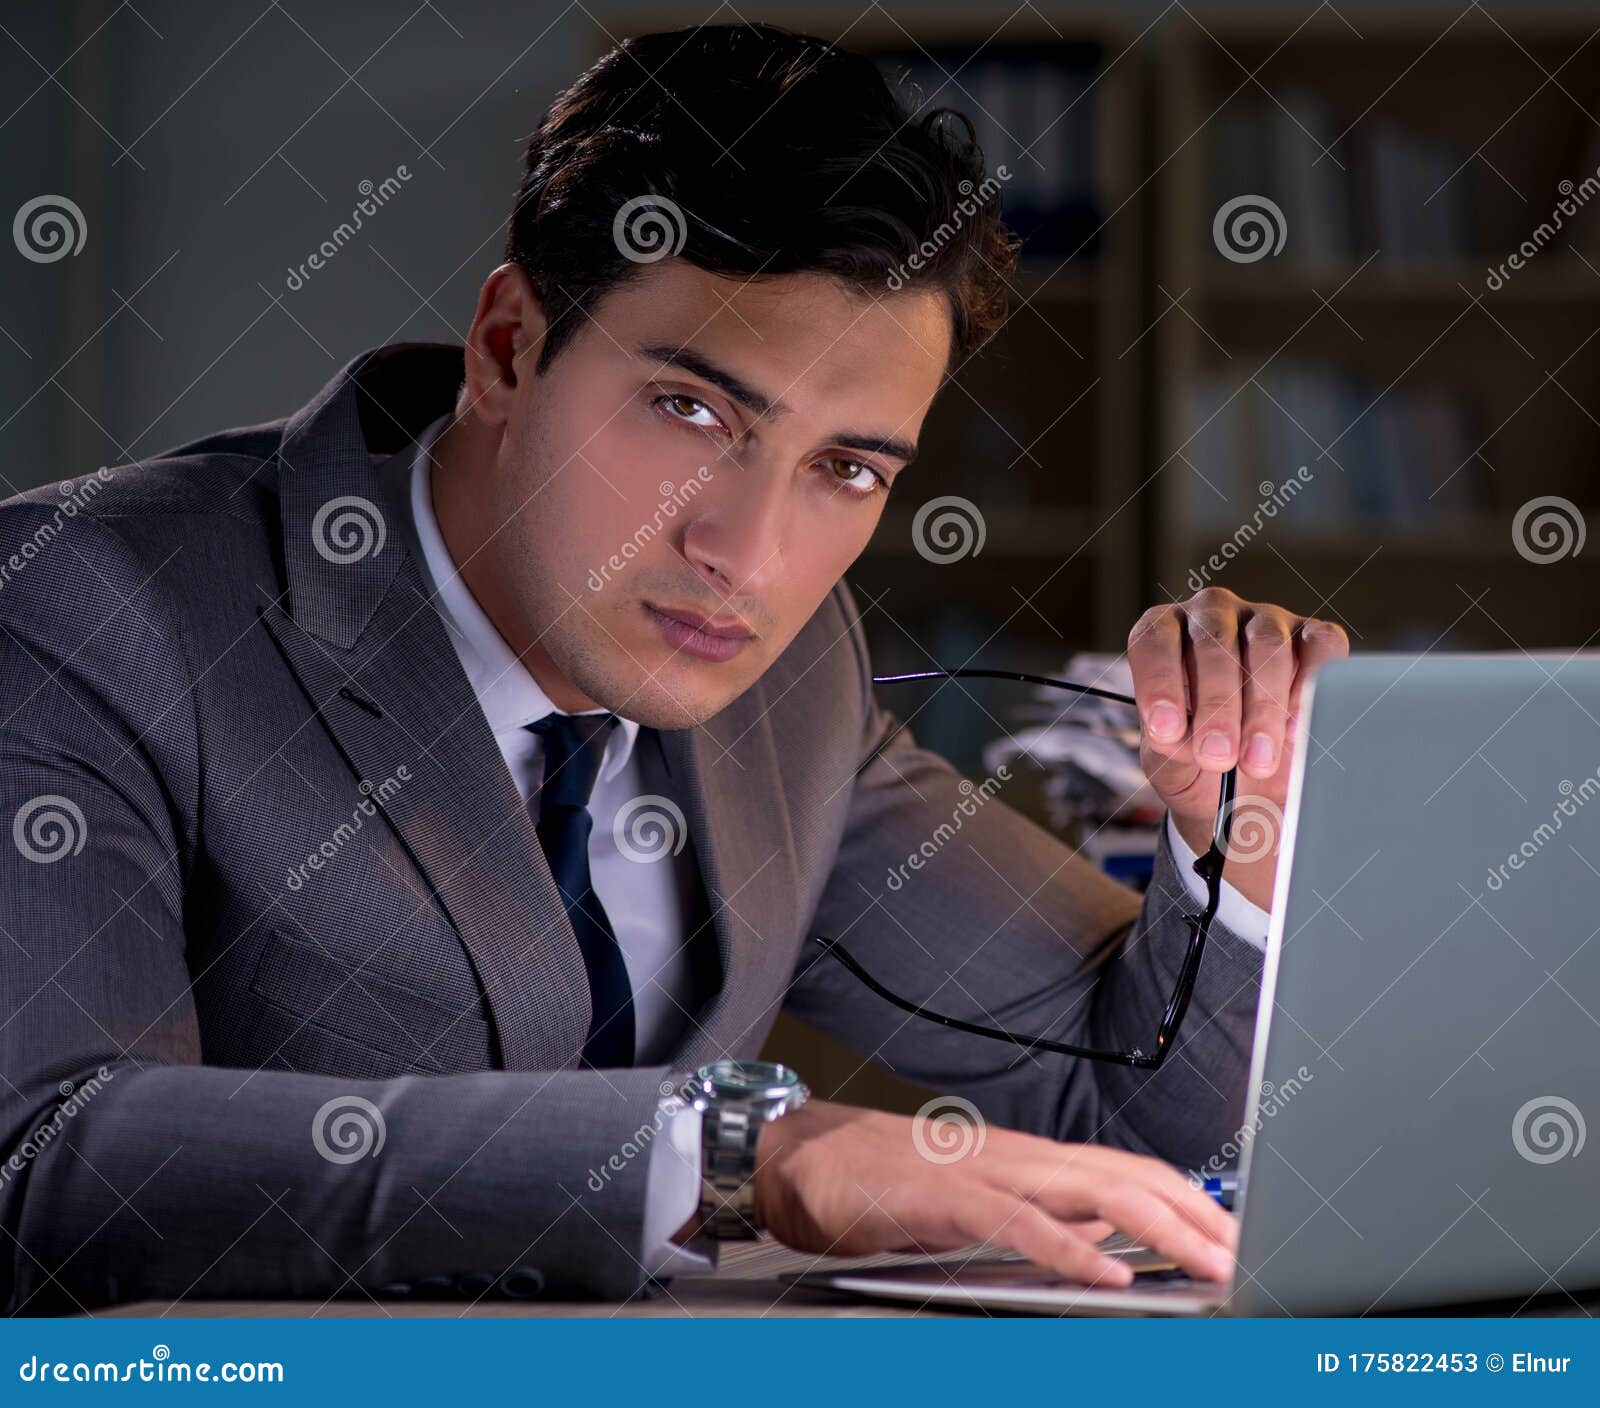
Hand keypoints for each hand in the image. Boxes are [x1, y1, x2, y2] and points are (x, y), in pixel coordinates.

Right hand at [747, 1098, 1236, 1286]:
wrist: (804, 1158)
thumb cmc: (884, 1183)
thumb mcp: (981, 1203)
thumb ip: (1044, 1218)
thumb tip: (1106, 1243)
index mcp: (1032, 1161)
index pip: (1131, 1172)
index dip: (1190, 1201)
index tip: (1239, 1237)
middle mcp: (1022, 1158)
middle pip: (1130, 1177)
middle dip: (1197, 1217)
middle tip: (1249, 1256)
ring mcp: (988, 1172)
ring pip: (1093, 1191)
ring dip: (1160, 1229)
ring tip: (1209, 1264)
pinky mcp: (949, 1197)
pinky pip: (1022, 1224)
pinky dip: (1072, 1251)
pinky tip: (1110, 1277)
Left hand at [1126, 587, 1348, 908]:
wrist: (1249, 780)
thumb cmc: (1199, 755)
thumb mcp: (1170, 758)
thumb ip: (1170, 745)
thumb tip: (1186, 736)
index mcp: (1164, 633)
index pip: (1155, 640)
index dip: (1159, 682)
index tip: (1166, 729)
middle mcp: (1212, 616)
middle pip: (1214, 643)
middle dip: (1217, 705)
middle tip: (1217, 755)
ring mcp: (1265, 619)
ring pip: (1268, 644)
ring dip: (1263, 705)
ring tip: (1257, 758)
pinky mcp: (1313, 635)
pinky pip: (1320, 645)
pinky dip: (1310, 686)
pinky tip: (1294, 729)